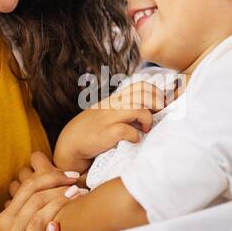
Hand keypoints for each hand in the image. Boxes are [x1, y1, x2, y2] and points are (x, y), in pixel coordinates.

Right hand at [53, 80, 167, 172]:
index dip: (155, 93)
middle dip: (156, 102)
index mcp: (115, 100)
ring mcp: (109, 118)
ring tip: (145, 129)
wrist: (70, 145)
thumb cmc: (92, 131)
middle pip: (142, 92)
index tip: (161, 106)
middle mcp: (113, 105)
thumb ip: (124, 109)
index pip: (140, 85)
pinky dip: (135, 136)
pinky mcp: (106, 133)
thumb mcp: (108, 114)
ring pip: (138, 108)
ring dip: (147, 119)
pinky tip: (133, 140)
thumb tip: (149, 111)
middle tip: (158, 115)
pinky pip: (128, 131)